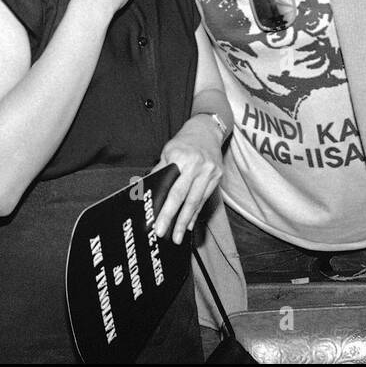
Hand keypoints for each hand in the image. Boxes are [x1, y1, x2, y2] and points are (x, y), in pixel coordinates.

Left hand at [153, 117, 223, 244]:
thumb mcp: (168, 151)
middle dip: (172, 217)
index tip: (155, 221)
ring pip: (195, 201)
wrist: (207, 130)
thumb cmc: (184, 142)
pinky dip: (196, 213)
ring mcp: (209, 171)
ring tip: (178, 236)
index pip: (169, 186)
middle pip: (182, 196)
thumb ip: (160, 170)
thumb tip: (148, 190)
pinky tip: (189, 224)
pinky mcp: (218, 176)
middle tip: (163, 233)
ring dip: (185, 221)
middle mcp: (197, 165)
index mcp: (181, 157)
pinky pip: (204, 198)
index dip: (162, 205)